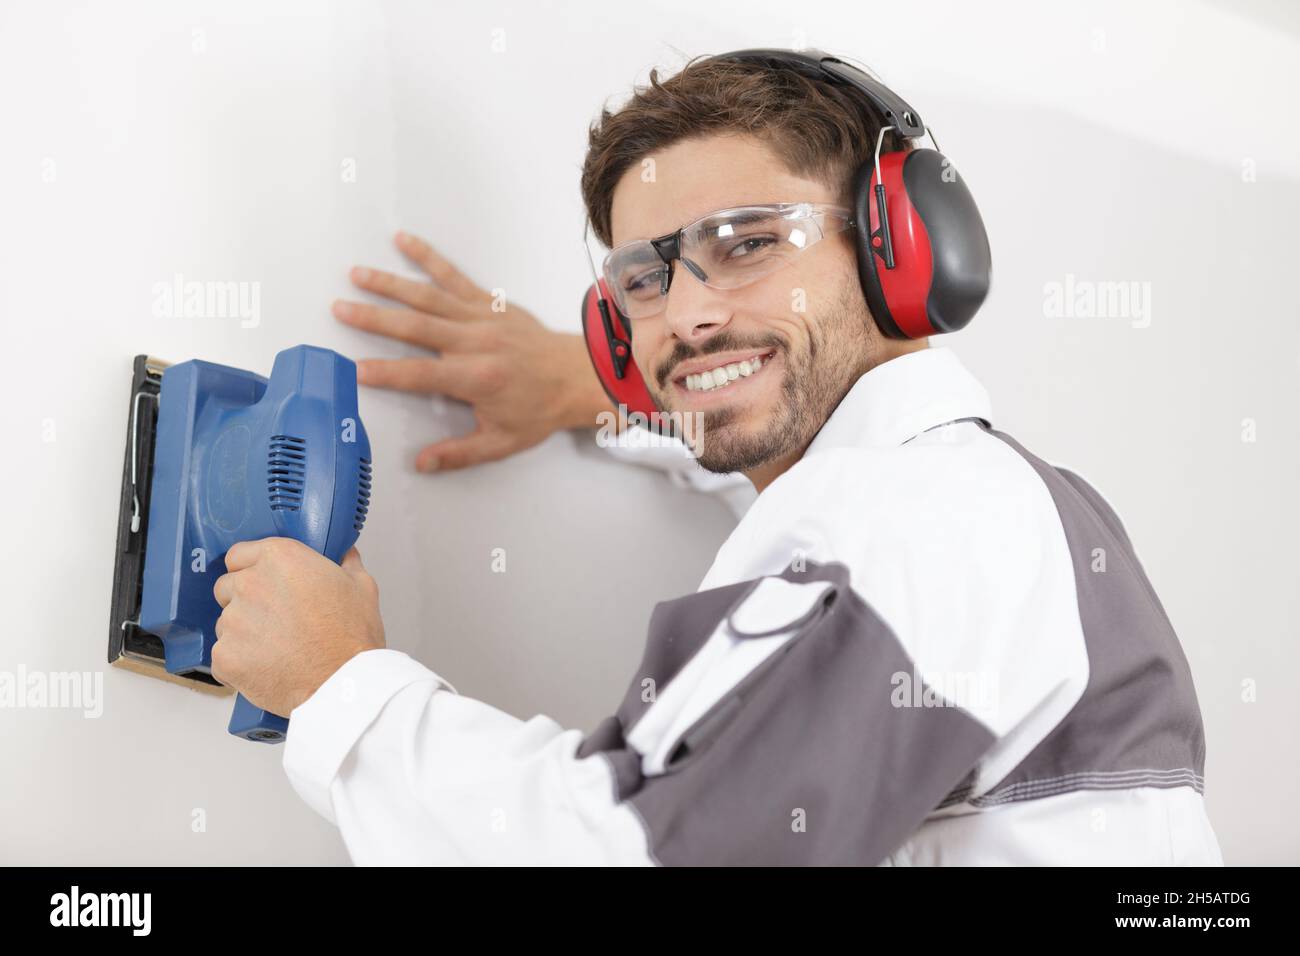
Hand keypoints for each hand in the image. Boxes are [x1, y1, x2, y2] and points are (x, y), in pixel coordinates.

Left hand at [212, 539, 384, 716]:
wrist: (343, 683)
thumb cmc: (351, 637)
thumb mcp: (362, 587)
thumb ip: (345, 563)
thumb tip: (343, 555)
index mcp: (280, 558)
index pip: (239, 555)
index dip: (250, 569)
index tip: (263, 582)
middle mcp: (250, 584)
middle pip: (227, 587)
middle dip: (244, 601)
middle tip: (273, 619)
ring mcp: (233, 621)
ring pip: (225, 623)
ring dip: (242, 633)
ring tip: (275, 648)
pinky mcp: (225, 656)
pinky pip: (223, 656)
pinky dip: (240, 663)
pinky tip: (266, 667)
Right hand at [334, 231, 612, 471]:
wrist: (580, 375)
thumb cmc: (541, 409)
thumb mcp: (502, 442)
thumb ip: (459, 454)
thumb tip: (422, 463)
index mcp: (476, 378)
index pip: (419, 375)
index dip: (386, 373)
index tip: (355, 369)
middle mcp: (475, 343)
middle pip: (415, 327)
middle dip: (374, 318)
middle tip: (340, 309)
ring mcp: (481, 318)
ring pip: (428, 296)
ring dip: (390, 284)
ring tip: (356, 274)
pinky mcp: (489, 303)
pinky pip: (454, 276)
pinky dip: (429, 257)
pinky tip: (404, 241)